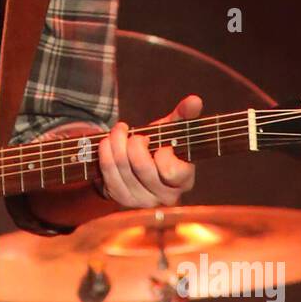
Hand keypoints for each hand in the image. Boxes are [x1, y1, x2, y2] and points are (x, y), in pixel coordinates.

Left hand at [95, 94, 201, 208]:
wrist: (139, 161)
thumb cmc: (161, 145)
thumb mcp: (173, 130)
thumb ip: (185, 115)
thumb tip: (195, 100)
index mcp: (183, 181)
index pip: (171, 171)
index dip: (162, 153)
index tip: (157, 142)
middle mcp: (164, 197)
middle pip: (142, 168)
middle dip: (133, 143)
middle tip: (131, 132)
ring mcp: (142, 201)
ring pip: (123, 169)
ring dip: (116, 143)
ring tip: (118, 131)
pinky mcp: (121, 199)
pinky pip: (108, 174)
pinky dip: (105, 153)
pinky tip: (107, 143)